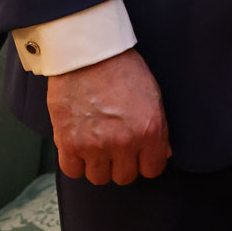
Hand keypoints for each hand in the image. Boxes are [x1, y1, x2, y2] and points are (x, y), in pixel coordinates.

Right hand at [47, 47, 171, 184]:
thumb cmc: (122, 69)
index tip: (140, 154)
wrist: (88, 53)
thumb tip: (162, 153)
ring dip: (99, 164)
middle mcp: (123, 142)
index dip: (146, 161)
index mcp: (149, 130)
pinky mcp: (68, 143)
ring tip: (97, 143)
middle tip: (116, 145)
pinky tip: (80, 146)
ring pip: (99, 177)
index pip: (152, 169)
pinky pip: (73, 171)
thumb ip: (158, 128)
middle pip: (124, 176)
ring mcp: (94, 145)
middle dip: (122, 163)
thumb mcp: (152, 95)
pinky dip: (76, 162)